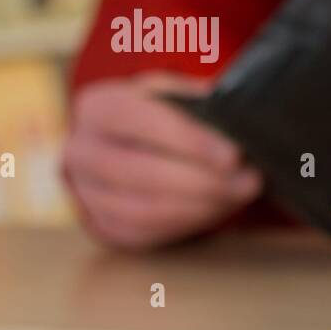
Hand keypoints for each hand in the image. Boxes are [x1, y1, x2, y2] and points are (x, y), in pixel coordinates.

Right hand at [63, 73, 262, 249]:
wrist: (132, 145)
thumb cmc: (166, 117)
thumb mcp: (179, 98)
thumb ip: (202, 108)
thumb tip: (241, 128)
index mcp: (99, 107)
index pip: (137, 121)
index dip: (187, 140)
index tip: (233, 155)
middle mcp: (81, 150)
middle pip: (140, 172)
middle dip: (203, 182)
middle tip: (250, 182)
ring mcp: (87, 192)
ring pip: (144, 209)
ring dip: (201, 207)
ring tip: (240, 195)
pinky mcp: (104, 224)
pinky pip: (147, 231)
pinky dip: (189, 223)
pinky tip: (219, 208)